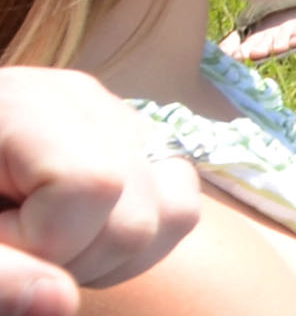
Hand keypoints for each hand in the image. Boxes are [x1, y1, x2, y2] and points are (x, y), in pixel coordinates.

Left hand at [0, 71, 202, 311]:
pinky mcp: (130, 146)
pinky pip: (177, 205)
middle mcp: (83, 100)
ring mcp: (115, 120)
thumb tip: (63, 305)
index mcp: (22, 104)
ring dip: (103, 260)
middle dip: (71, 262)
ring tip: (35, 252)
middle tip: (10, 256)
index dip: (39, 245)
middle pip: (139, 212)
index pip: (89, 185)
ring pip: (172, 213)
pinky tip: (69, 243)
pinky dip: (133, 242)